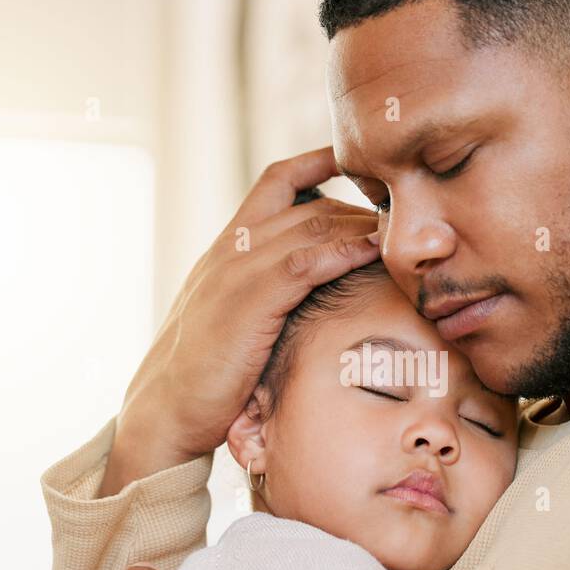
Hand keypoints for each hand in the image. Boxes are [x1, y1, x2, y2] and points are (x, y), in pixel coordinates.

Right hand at [101, 147, 379, 494]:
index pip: (276, 183)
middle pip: (309, 205)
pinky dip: (343, 252)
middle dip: (361, 205)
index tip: (359, 160)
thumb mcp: (233, 318)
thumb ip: (265, 292)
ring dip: (361, 224)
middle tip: (405, 213)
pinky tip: (374, 250)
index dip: (319, 163)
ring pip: (311, 227)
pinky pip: (303, 264)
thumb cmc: (206, 376)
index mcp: (227, 248)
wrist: (165, 410)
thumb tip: (310, 290)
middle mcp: (232, 250)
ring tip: (402, 227)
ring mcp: (237, 273)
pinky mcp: (248, 303)